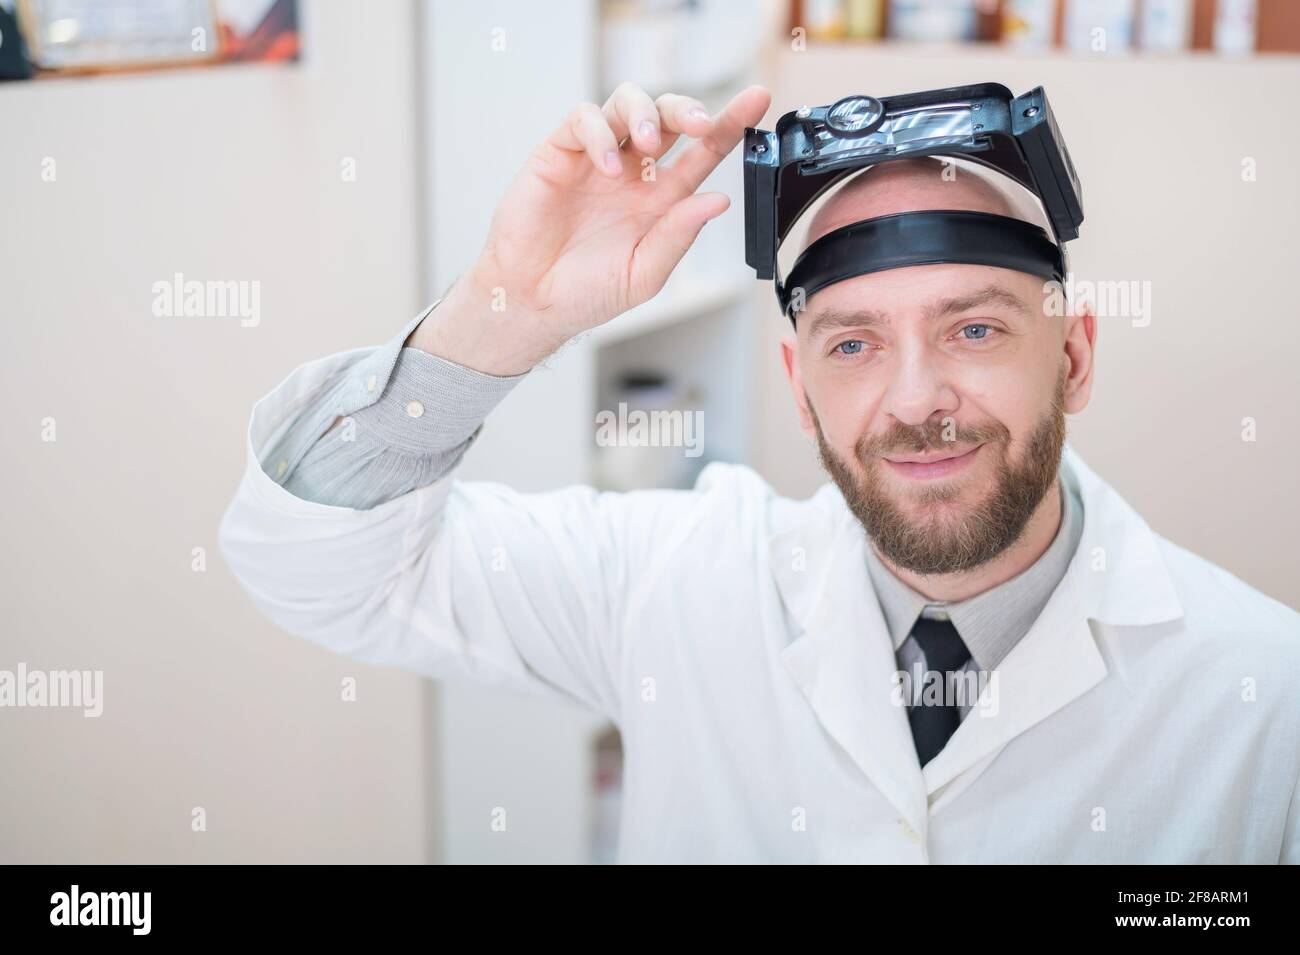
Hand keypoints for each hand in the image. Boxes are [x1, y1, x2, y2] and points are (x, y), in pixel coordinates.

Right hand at [411, 82, 771, 374]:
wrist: (532, 302)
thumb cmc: (586, 293)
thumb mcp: (644, 274)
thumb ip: (678, 235)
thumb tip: (717, 201)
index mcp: (661, 198)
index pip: (703, 152)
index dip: (731, 125)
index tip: (758, 100)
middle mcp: (633, 172)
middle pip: (668, 116)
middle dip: (688, 109)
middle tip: (698, 123)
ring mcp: (597, 158)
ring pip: (627, 103)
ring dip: (646, 112)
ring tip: (649, 142)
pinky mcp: (559, 153)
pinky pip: (583, 120)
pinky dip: (600, 134)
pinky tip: (607, 166)